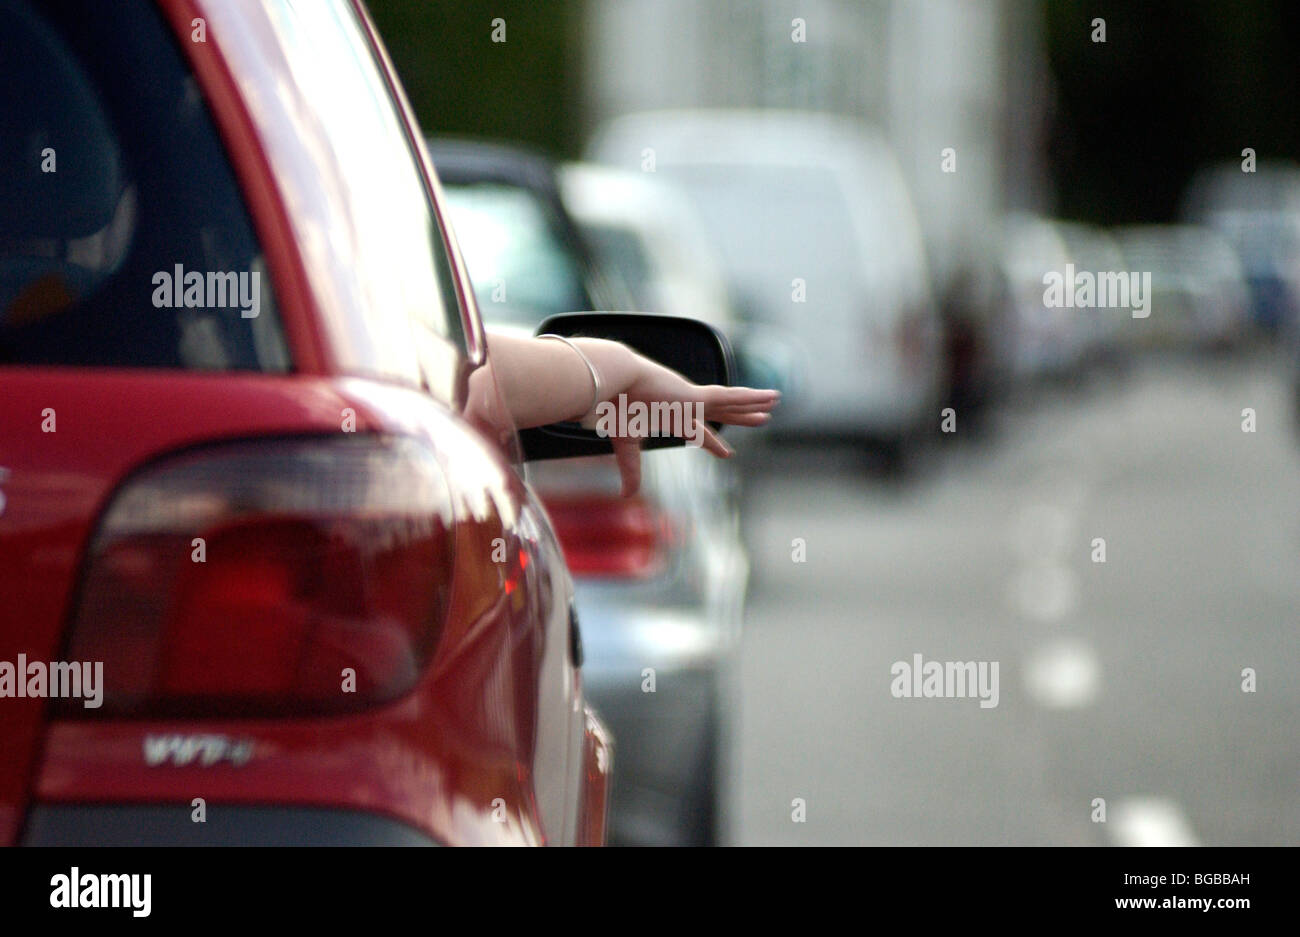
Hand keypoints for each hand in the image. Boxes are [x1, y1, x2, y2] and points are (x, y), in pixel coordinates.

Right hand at [577, 339, 779, 494]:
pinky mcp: (698, 396)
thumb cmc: (616, 409)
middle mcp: (687, 405)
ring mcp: (695, 399)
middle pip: (722, 411)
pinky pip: (733, 397)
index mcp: (672, 416)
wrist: (612, 383)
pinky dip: (753, 397)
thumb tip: (628, 496)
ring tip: (775, 402)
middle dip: (741, 416)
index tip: (726, 454)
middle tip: (762, 419)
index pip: (698, 431)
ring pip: (732, 402)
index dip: (712, 442)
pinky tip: (771, 397)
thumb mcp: (626, 444)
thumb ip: (631, 471)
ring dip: (753, 404)